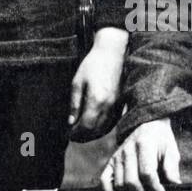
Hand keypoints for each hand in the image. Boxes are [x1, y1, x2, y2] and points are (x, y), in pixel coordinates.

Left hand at [68, 27, 127, 141]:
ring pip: (106, 128)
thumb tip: (71, 122)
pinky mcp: (122, 103)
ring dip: (93, 134)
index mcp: (96, 100)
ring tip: (83, 133)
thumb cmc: (93, 65)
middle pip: (96, 131)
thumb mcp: (77, 82)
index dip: (77, 133)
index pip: (86, 126)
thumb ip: (74, 104)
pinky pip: (113, 122)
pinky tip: (95, 126)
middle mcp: (109, 106)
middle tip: (73, 136)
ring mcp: (117, 105)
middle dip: (84, 136)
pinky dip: (103, 128)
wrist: (112, 54)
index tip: (69, 134)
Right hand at [99, 119, 180, 190]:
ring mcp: (116, 157)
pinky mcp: (110, 163)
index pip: (147, 173)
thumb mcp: (171, 150)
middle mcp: (127, 150)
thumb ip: (172, 167)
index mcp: (144, 144)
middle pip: (131, 182)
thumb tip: (175, 185)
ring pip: (119, 185)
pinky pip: (104, 182)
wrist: (147, 125)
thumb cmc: (161, 141)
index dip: (155, 189)